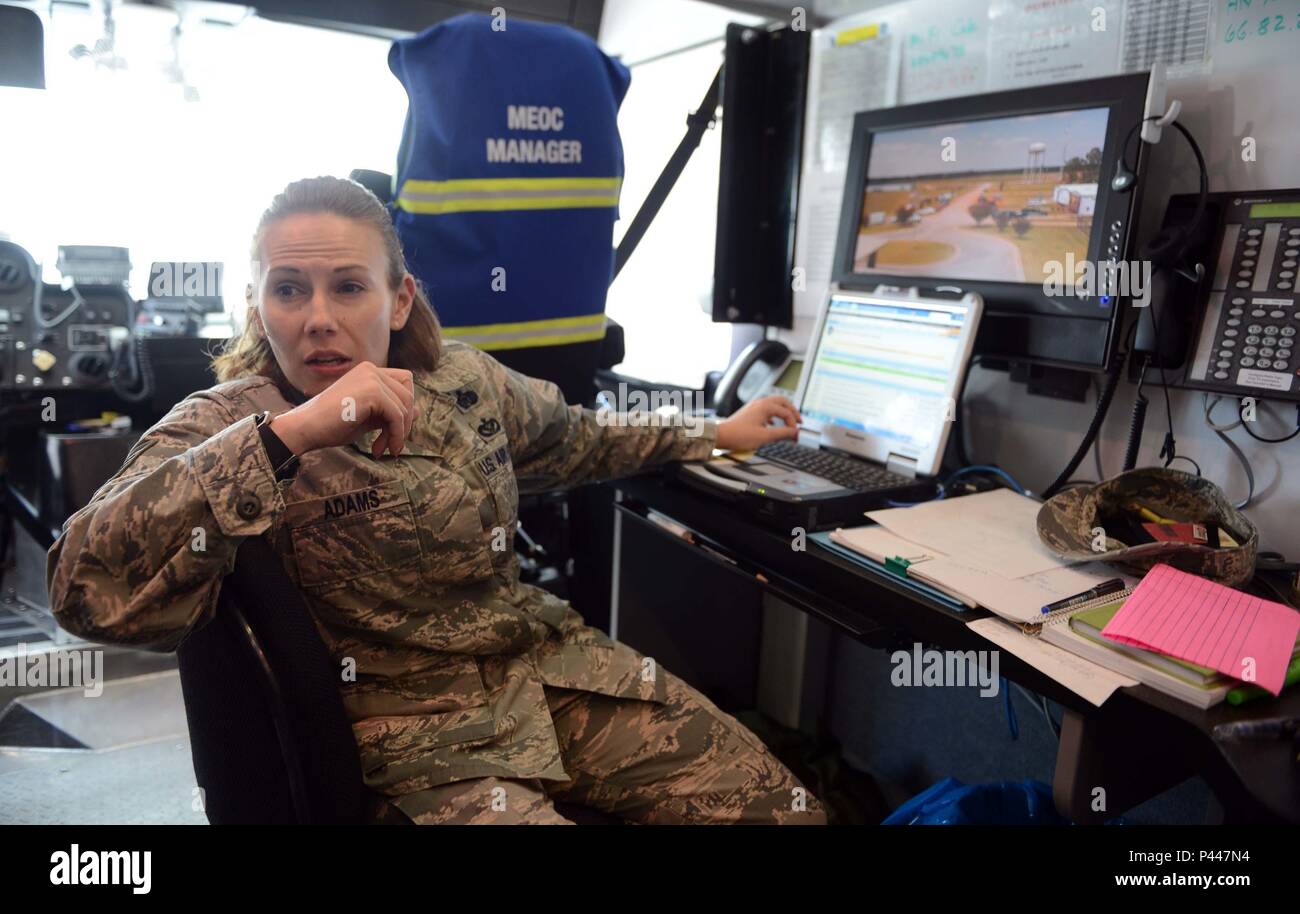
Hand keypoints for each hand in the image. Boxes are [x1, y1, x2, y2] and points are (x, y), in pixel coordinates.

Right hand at [270, 361, 415, 458]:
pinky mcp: (372, 391)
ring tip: (382, 450)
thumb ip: (390, 412)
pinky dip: (394, 435)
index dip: (404, 408)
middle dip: (403, 423)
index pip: (405, 384)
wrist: (306, 428)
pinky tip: (379, 449)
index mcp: (369, 372)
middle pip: (408, 395)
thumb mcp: (368, 418)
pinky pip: (397, 415)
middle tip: (389, 446)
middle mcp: (371, 370)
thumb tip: (417, 411)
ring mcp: (371, 378)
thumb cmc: (331, 425)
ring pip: (405, 406)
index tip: (392, 431)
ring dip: (398, 433)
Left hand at [715, 395, 799, 450]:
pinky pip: (766, 409)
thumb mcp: (765, 437)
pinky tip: (773, 424)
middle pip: (783, 402)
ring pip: (774, 404)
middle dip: (792, 412)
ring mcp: (754, 406)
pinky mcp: (750, 412)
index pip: (786, 413)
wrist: (721, 435)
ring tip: (789, 422)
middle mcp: (760, 403)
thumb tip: (794, 432)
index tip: (795, 436)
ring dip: (783, 412)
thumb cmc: (739, 435)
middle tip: (799, 421)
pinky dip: (774, 416)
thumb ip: (782, 433)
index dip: (793, 424)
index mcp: (765, 407)